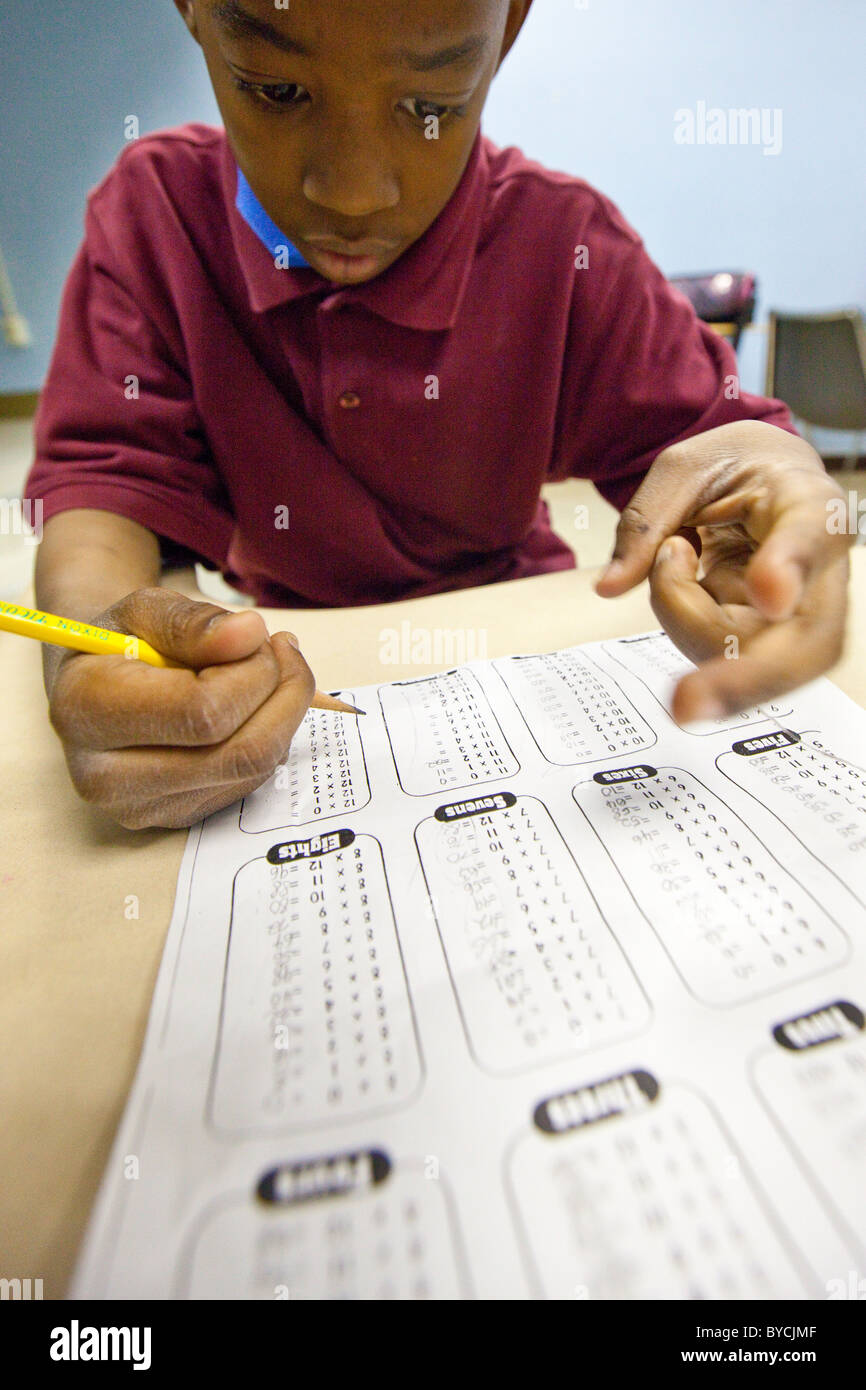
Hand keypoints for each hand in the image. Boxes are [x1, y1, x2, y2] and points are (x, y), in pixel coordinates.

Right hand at [47, 588, 314, 828]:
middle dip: (282, 692)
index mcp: (87, 711)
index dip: (252, 671)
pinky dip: (270, 736)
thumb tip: (250, 634)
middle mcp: (107, 776)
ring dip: (282, 712)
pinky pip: (252, 782)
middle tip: (280, 650)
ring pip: (255, 770)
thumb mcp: (143, 610)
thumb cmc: (120, 643)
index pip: (204, 711)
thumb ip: (191, 621)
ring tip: (265, 669)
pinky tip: (253, 704)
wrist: (92, 687)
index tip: (258, 636)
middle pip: (241, 752)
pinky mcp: (176, 817)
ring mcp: (143, 807)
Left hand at [594, 420, 852, 720]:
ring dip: (685, 617)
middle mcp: (820, 571)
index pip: (812, 536)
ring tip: (679, 551)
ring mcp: (799, 619)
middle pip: (808, 645)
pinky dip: (683, 621)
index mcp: (808, 504)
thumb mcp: (684, 468)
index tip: (771, 594)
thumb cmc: (736, 468)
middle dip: (745, 681)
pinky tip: (692, 582)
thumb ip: (648, 520)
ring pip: (748, 661)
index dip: (791, 567)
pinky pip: (718, 659)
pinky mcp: (770, 645)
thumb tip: (610, 586)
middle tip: (684, 705)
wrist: (766, 479)